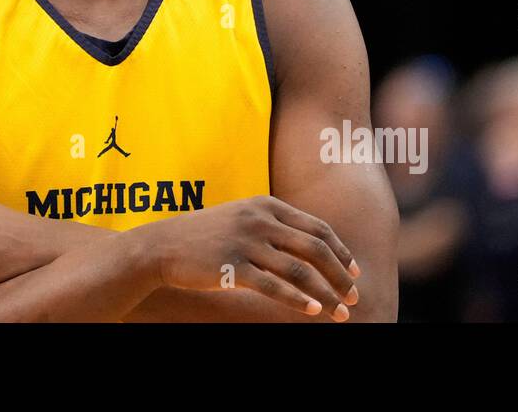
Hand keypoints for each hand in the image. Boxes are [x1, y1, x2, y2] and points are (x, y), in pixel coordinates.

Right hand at [139, 195, 361, 320]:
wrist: (163, 245)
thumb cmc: (206, 234)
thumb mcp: (242, 217)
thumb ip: (274, 225)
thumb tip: (313, 245)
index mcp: (266, 205)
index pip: (317, 227)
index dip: (341, 251)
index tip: (355, 271)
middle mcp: (260, 219)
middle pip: (316, 248)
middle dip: (342, 275)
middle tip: (355, 296)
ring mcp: (246, 242)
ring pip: (300, 270)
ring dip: (327, 293)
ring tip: (341, 313)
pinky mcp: (233, 266)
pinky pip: (275, 286)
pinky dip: (299, 300)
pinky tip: (314, 311)